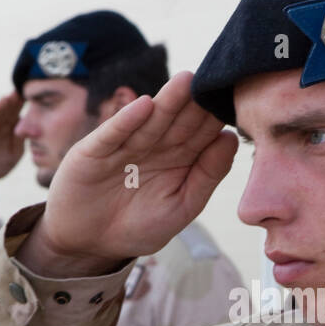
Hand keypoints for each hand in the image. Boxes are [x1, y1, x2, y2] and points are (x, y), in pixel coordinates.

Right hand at [0, 92, 24, 190]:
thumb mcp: (14, 154)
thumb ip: (21, 141)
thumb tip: (30, 129)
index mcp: (9, 129)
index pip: (16, 114)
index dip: (22, 105)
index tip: (30, 96)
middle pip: (6, 111)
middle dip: (12, 102)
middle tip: (19, 92)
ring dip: (0, 106)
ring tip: (6, 98)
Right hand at [20, 71, 237, 277]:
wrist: (89, 244)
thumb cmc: (138, 226)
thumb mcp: (180, 206)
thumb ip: (206, 176)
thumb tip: (230, 139)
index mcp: (180, 158)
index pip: (202, 134)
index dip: (216, 119)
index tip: (235, 101)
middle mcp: (155, 146)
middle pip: (179, 122)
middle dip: (195, 104)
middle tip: (215, 82)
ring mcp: (125, 145)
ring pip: (150, 122)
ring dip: (167, 102)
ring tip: (186, 81)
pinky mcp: (95, 150)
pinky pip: (114, 134)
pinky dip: (127, 121)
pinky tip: (144, 105)